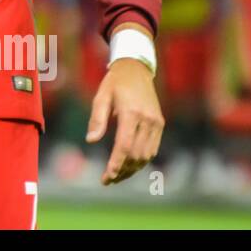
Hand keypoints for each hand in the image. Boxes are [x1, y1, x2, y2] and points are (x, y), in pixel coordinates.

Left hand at [86, 57, 164, 184]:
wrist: (135, 69)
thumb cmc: (114, 83)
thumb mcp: (100, 97)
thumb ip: (97, 119)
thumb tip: (91, 140)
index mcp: (131, 113)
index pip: (124, 146)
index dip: (116, 164)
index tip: (107, 177)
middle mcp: (147, 119)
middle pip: (136, 154)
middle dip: (122, 171)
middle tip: (108, 180)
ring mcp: (156, 122)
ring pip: (146, 155)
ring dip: (132, 169)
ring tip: (117, 176)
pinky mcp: (160, 123)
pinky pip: (152, 148)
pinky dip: (141, 160)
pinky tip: (129, 165)